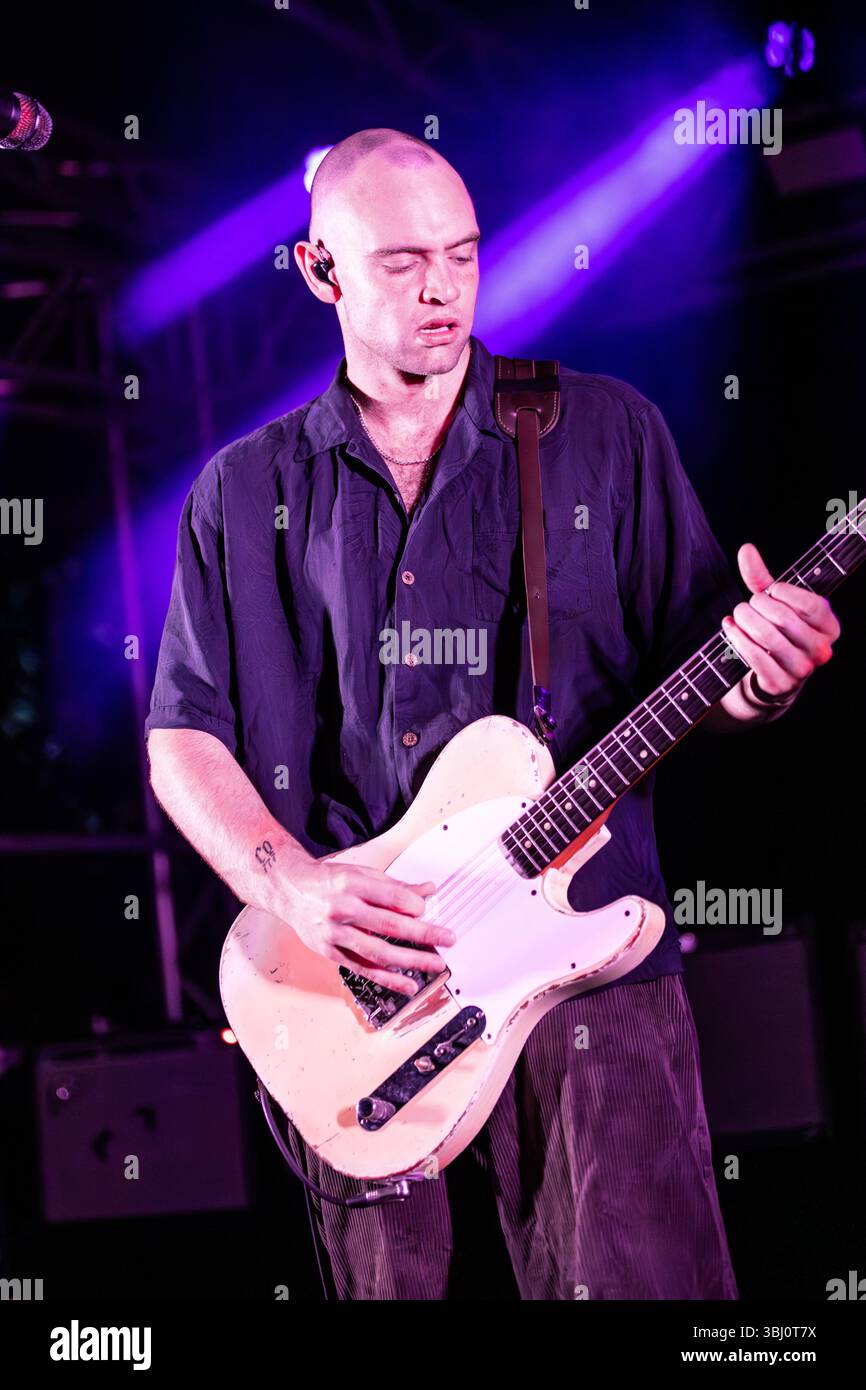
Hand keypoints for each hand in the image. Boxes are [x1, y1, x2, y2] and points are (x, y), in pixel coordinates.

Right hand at [267, 852, 452, 995]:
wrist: (290, 890)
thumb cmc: (328, 881)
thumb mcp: (361, 873)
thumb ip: (395, 886)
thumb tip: (428, 890)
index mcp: (353, 883)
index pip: (393, 897)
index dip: (416, 906)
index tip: (428, 911)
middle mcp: (343, 908)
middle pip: (390, 925)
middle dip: (424, 934)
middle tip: (448, 940)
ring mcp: (335, 933)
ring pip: (378, 951)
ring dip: (410, 960)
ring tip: (434, 964)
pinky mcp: (330, 952)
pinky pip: (362, 968)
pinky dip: (386, 978)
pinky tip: (406, 983)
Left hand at [722, 542, 840, 700]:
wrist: (774, 675)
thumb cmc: (778, 631)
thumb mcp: (775, 604)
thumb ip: (763, 577)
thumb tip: (746, 548)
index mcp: (830, 627)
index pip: (810, 604)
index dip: (783, 593)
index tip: (769, 592)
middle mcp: (821, 650)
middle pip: (784, 619)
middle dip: (757, 605)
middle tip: (747, 605)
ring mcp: (803, 670)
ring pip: (767, 637)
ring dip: (744, 620)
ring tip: (737, 614)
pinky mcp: (780, 684)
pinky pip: (754, 656)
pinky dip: (736, 638)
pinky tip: (729, 627)